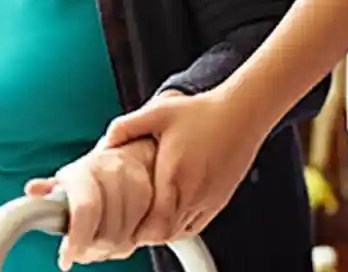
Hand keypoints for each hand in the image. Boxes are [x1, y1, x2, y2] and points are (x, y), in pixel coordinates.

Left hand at [25, 139, 156, 270]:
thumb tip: (32, 190)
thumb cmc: (95, 174)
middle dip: (92, 249)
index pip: (86, 209)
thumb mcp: (71, 178)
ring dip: (111, 249)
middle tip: (81, 250)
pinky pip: (147, 236)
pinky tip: (120, 236)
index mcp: (88, 169)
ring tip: (99, 242)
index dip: (77, 239)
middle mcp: (115, 172)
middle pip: (108, 232)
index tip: (67, 258)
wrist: (134, 156)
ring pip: (126, 238)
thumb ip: (50, 188)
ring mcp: (139, 183)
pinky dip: (131, 243)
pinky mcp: (160, 197)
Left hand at [100, 88, 271, 244]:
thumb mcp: (158, 113)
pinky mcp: (219, 200)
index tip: (125, 221)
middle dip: (145, 231)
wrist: (241, 114)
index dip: (138, 230)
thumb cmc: (202, 113)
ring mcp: (209, 199)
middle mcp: (193, 193)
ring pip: (181, 231)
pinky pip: (197, 225)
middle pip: (165, 233)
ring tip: (148, 214)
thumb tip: (106, 142)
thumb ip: (127, 127)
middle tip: (131, 219)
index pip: (155, 224)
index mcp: (174, 175)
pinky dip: (180, 225)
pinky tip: (170, 210)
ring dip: (162, 228)